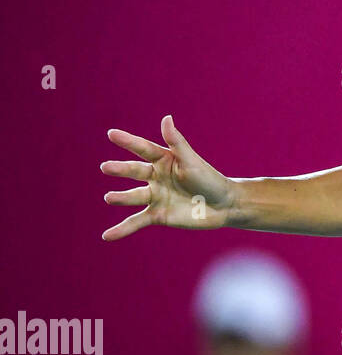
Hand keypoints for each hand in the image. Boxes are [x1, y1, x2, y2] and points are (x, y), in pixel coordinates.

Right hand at [100, 114, 236, 240]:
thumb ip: (177, 142)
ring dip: (121, 198)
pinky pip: (136, 222)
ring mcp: (155, 196)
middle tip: (105, 167)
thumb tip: (166, 118)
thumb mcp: (192, 161)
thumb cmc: (210, 179)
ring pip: (133, 197)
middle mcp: (155, 177)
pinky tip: (106, 236)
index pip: (143, 148)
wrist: (224, 206)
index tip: (111, 134)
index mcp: (164, 160)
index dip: (128, 141)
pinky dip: (121, 229)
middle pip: (135, 171)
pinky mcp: (157, 215)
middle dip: (121, 169)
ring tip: (109, 198)